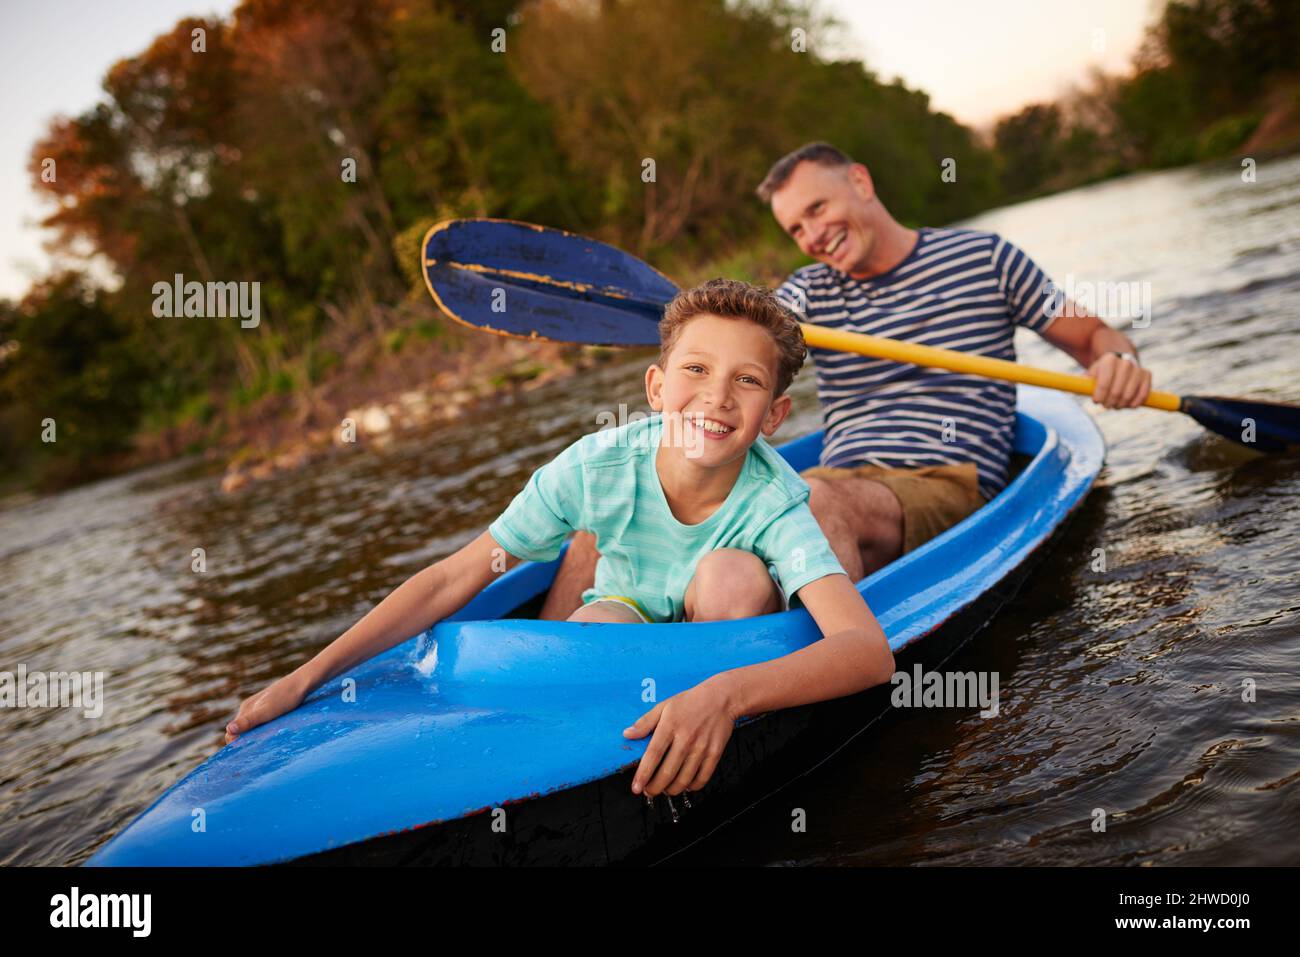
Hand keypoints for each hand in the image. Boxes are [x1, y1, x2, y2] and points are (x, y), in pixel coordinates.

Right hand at [224, 671, 309, 744]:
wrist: (304, 683)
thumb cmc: (287, 697)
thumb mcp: (267, 711)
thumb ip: (249, 721)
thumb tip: (229, 729)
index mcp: (246, 709)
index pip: (231, 732)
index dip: (236, 744)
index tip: (249, 752)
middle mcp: (250, 708)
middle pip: (241, 730)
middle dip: (246, 741)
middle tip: (260, 750)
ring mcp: (260, 707)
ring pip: (252, 727)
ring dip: (256, 737)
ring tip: (268, 744)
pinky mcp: (271, 708)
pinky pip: (262, 723)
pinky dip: (264, 731)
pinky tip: (275, 735)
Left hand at [624, 676, 737, 797]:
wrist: (721, 698)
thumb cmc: (690, 702)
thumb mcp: (664, 706)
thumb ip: (644, 722)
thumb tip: (627, 734)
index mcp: (669, 726)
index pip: (653, 755)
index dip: (643, 774)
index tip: (636, 787)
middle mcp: (686, 739)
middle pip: (667, 773)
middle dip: (654, 788)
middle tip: (648, 792)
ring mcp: (701, 748)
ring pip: (684, 780)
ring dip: (671, 790)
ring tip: (664, 790)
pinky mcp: (715, 753)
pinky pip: (702, 778)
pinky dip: (691, 787)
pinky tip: (685, 785)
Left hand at [1087, 352, 1151, 408]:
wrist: (1120, 363)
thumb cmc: (1103, 373)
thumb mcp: (1092, 374)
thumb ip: (1084, 382)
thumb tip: (1079, 388)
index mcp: (1109, 360)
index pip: (1104, 384)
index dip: (1099, 396)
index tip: (1096, 401)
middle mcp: (1125, 362)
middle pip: (1116, 392)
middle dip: (1109, 403)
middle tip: (1105, 405)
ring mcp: (1137, 368)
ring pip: (1128, 396)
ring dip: (1120, 405)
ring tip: (1114, 405)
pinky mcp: (1147, 375)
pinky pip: (1142, 395)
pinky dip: (1134, 404)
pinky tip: (1128, 405)